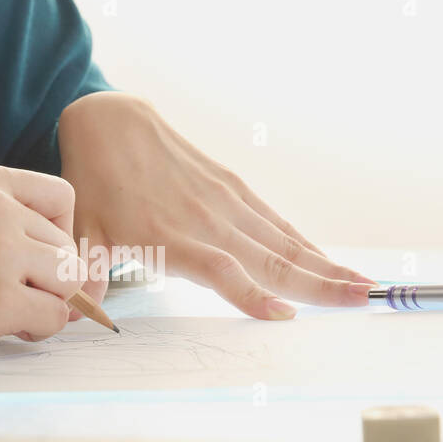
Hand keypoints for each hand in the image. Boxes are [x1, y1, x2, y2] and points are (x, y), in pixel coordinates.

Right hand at [0, 160, 86, 364]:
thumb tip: (46, 242)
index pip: (60, 196)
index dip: (60, 232)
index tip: (40, 256)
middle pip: (66, 244)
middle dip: (51, 275)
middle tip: (22, 294)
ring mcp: (0, 253)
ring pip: (68, 280)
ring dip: (50, 302)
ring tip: (17, 312)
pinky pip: (54, 315)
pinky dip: (40, 329)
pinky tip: (11, 329)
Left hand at [57, 92, 373, 318]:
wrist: (111, 126)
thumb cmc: (95, 187)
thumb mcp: (82, 233)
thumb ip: (87, 273)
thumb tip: (79, 312)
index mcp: (169, 237)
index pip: (219, 270)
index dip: (250, 294)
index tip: (284, 316)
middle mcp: (205, 220)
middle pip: (269, 257)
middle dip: (318, 283)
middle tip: (362, 301)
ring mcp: (225, 203)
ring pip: (283, 240)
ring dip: (325, 265)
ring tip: (363, 285)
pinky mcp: (234, 189)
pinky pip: (275, 221)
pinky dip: (305, 242)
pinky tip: (329, 261)